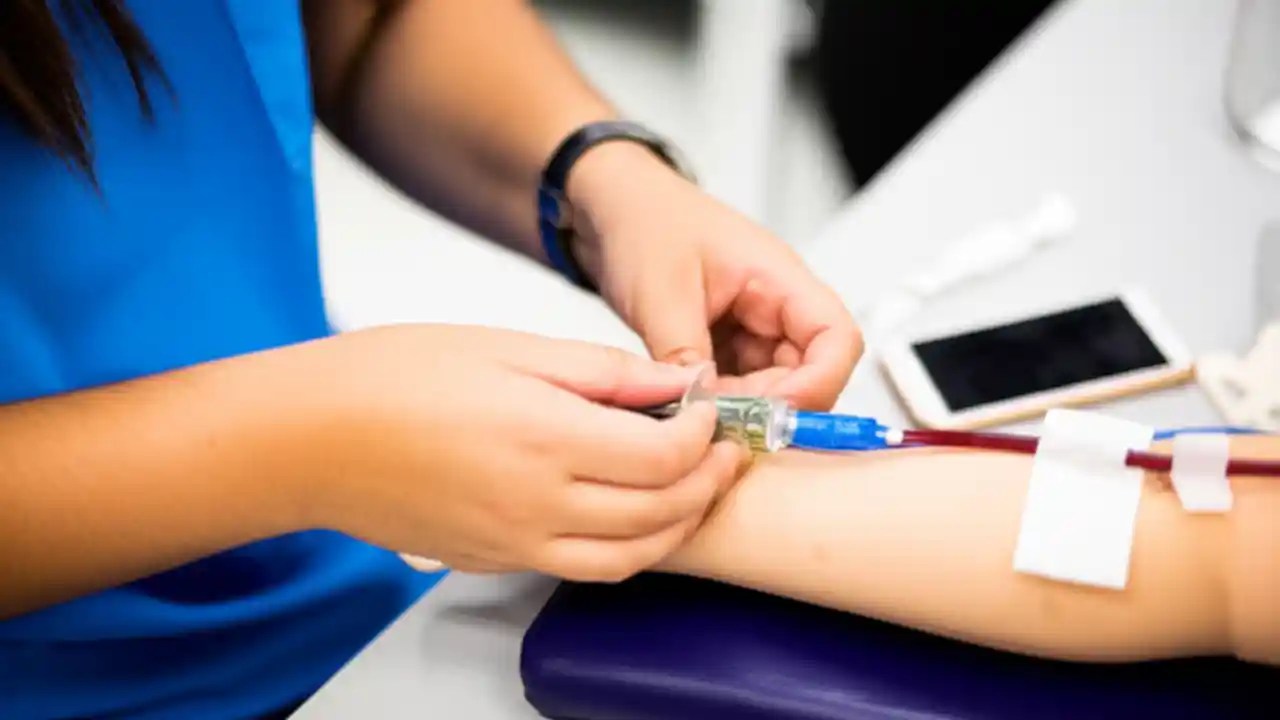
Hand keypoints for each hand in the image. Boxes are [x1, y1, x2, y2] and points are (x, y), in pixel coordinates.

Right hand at [277, 324, 743, 581]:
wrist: (310, 438)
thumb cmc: (392, 377)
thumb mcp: (506, 346)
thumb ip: (599, 371)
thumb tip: (672, 380)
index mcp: (544, 438)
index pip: (666, 455)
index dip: (705, 432)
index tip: (708, 406)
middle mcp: (537, 504)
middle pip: (662, 512)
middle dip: (709, 479)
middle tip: (723, 446)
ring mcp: (516, 543)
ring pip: (631, 558)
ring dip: (679, 525)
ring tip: (693, 486)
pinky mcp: (496, 561)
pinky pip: (584, 569)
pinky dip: (628, 549)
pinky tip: (633, 512)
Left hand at [567, 144, 861, 409]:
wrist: (611, 205)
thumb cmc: (643, 220)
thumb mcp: (659, 292)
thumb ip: (684, 353)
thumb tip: (703, 407)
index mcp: (778, 278)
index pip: (837, 340)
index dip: (819, 384)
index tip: (776, 414)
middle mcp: (776, 306)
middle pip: (810, 374)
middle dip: (772, 407)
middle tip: (721, 422)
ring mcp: (753, 328)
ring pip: (774, 387)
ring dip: (745, 409)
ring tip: (699, 414)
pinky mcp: (727, 345)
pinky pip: (741, 386)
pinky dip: (722, 403)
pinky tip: (690, 406)